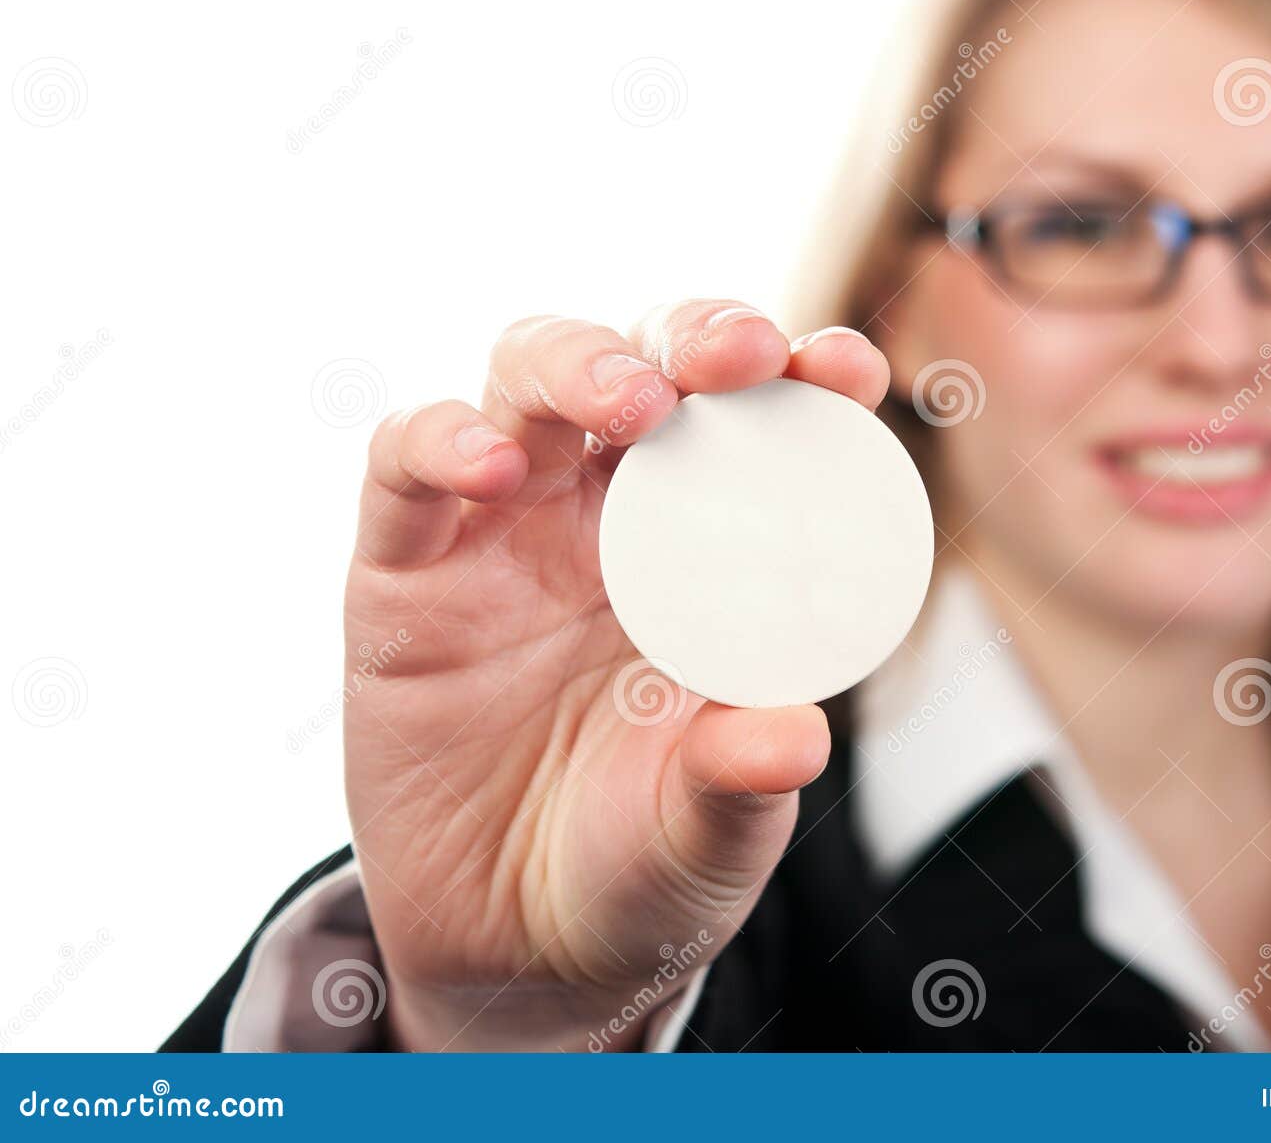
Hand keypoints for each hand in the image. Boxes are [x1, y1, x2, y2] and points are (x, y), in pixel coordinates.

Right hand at [340, 302, 888, 1049]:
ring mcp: (506, 532)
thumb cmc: (642, 867)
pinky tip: (489, 465)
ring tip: (630, 402)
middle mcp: (613, 521)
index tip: (848, 372)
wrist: (516, 954)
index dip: (806, 376)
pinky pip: (405, 469)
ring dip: (579, 363)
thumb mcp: (707, 832)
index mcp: (715, 556)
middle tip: (742, 356)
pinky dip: (439, 442)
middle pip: (646, 366)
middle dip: (696, 336)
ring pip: (528, 381)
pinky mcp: (403, 572)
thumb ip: (742, 780)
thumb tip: (798, 737)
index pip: (763, 429)